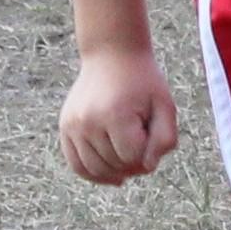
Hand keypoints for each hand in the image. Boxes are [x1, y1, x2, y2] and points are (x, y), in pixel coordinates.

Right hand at [59, 46, 179, 185]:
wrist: (111, 54)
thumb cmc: (142, 82)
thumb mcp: (165, 105)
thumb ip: (165, 139)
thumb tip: (147, 167)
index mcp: (115, 115)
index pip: (133, 158)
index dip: (148, 153)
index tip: (152, 134)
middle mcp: (89, 122)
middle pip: (114, 165)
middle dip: (133, 162)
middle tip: (142, 145)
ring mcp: (73, 125)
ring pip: (95, 169)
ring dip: (115, 170)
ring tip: (128, 156)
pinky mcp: (65, 127)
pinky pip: (76, 165)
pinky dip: (93, 175)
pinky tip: (111, 175)